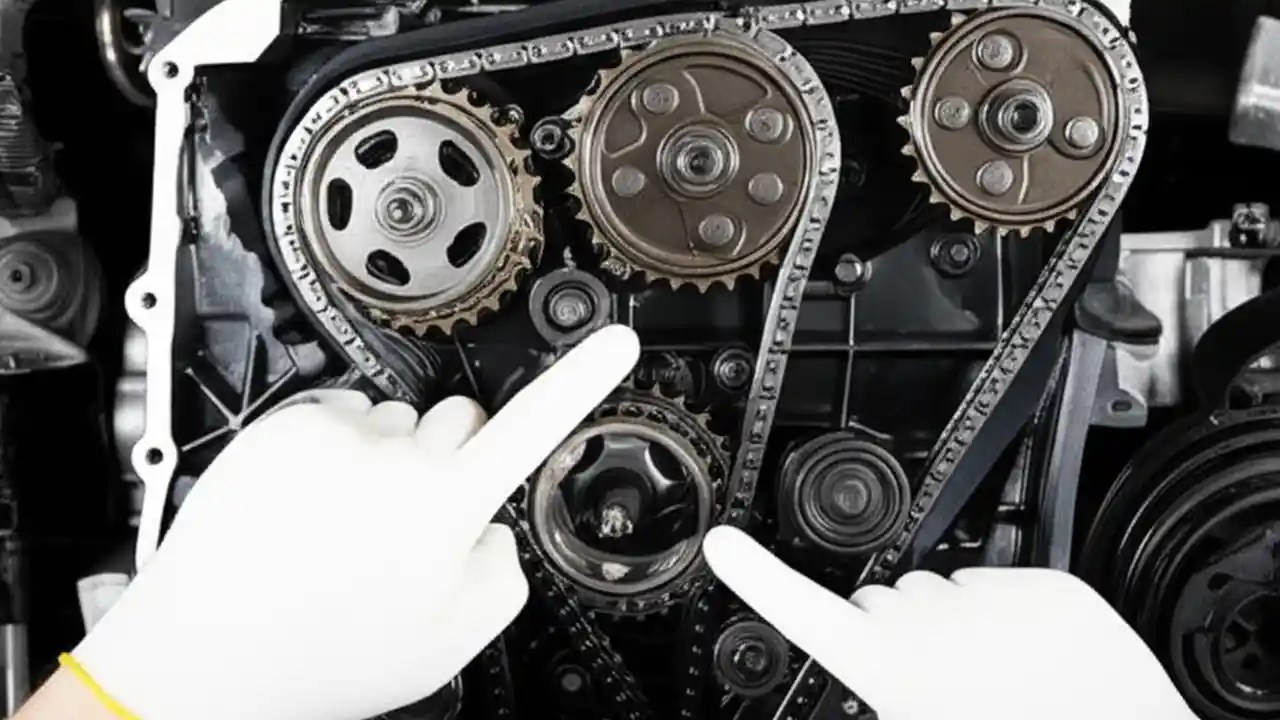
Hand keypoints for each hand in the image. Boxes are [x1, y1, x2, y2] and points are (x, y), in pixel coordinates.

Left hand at [68, 325, 639, 719]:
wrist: (202, 651)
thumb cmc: (320, 655)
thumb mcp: (447, 644)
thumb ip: (503, 574)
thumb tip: (493, 526)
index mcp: (444, 507)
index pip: (534, 426)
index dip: (585, 380)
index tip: (615, 343)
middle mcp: (393, 456)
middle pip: (461, 422)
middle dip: (455, 459)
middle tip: (410, 526)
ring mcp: (336, 434)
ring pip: (398, 421)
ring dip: (389, 459)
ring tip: (344, 529)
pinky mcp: (287, 425)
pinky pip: (343, 416)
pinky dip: (339, 452)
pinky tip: (312, 508)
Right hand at [702, 527, 1196, 719]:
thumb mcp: (916, 717)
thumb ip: (886, 683)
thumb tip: (869, 647)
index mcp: (896, 669)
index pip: (807, 612)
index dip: (758, 577)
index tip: (723, 543)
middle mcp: (936, 625)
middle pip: (886, 599)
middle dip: (900, 627)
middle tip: (942, 683)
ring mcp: (993, 600)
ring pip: (947, 588)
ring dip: (959, 621)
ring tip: (998, 677)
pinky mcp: (1048, 587)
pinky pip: (1004, 584)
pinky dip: (1011, 612)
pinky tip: (1035, 659)